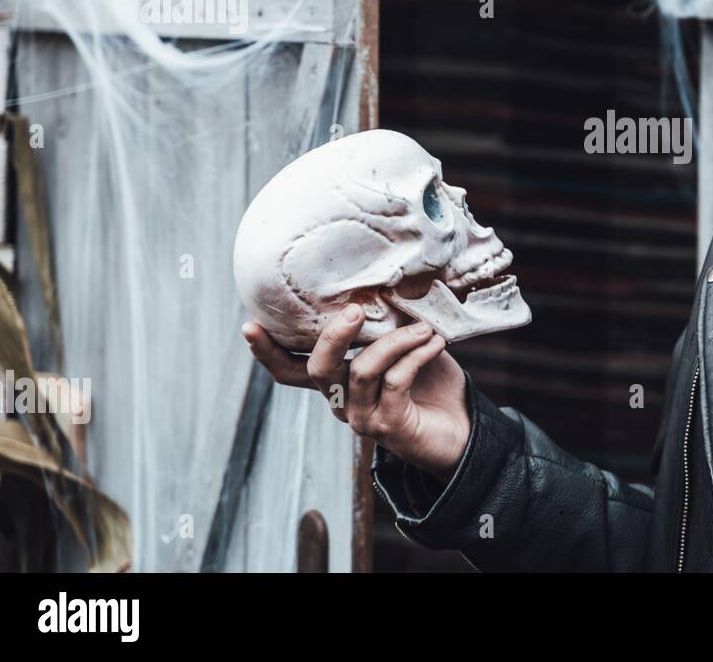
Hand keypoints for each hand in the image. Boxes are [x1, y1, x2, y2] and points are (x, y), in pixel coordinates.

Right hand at [243, 306, 470, 479]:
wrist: (463, 430)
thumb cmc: (430, 382)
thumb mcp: (402, 346)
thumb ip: (385, 325)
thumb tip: (386, 283)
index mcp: (337, 381)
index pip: (289, 370)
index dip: (266, 351)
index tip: (249, 324)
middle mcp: (342, 401)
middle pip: (318, 368)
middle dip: (333, 335)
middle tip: (356, 310)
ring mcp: (363, 417)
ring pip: (363, 369)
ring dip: (396, 340)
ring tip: (424, 327)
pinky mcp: (389, 427)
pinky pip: (395, 381)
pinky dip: (416, 356)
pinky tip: (435, 343)